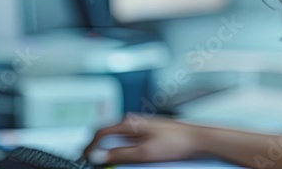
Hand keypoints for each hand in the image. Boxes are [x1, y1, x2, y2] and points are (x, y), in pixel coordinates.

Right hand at [83, 114, 205, 165]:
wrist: (196, 139)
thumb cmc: (175, 142)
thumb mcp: (144, 152)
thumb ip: (119, 154)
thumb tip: (99, 156)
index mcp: (130, 122)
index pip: (100, 132)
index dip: (89, 147)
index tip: (84, 158)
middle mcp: (133, 121)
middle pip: (106, 133)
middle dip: (96, 147)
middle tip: (91, 160)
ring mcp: (140, 125)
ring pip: (116, 136)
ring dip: (108, 148)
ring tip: (104, 160)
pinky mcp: (147, 131)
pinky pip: (126, 139)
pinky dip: (119, 147)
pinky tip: (121, 156)